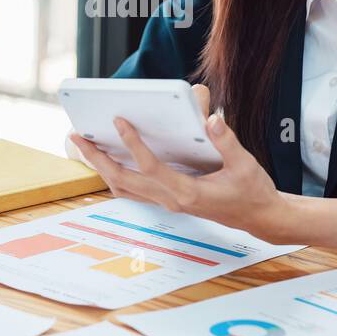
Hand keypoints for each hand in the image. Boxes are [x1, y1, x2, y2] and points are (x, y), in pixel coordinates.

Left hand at [70, 85, 294, 243]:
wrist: (260, 216)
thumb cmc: (253, 190)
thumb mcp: (245, 163)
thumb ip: (226, 141)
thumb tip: (210, 118)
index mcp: (188, 192)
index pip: (150, 167)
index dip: (133, 144)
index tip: (119, 122)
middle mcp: (172, 200)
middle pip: (123, 180)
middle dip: (97, 158)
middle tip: (77, 136)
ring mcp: (168, 204)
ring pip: (124, 188)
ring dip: (101, 168)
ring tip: (84, 147)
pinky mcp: (169, 202)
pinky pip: (134, 191)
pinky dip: (116, 176)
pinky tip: (109, 161)